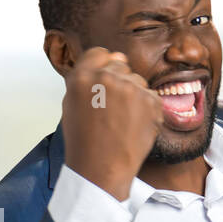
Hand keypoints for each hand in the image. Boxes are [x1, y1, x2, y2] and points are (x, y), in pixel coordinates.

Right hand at [60, 47, 162, 200]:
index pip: (100, 52)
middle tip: (113, 107)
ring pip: (138, 81)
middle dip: (119, 80)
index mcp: (82, 76)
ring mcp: (131, 87)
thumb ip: (86, 80)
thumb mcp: (71, 105)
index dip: (103, 65)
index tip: (104, 80)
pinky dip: (147, 110)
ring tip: (122, 121)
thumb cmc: (84, 143)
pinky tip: (134, 126)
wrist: (102, 169)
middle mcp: (106, 77)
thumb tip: (108, 61)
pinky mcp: (150, 100)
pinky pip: (151, 97)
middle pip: (120, 63)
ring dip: (133, 95)